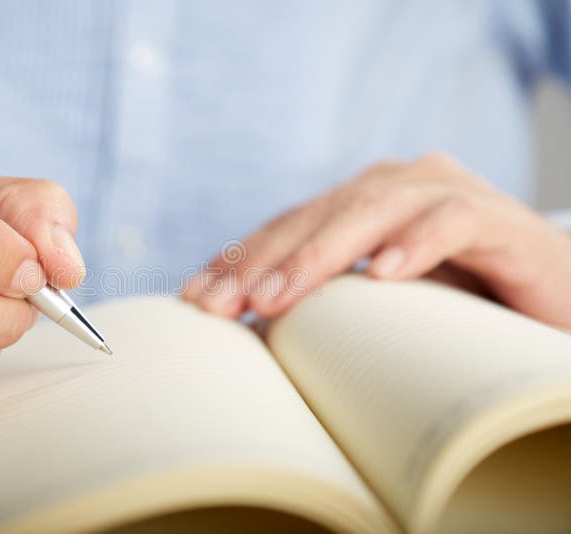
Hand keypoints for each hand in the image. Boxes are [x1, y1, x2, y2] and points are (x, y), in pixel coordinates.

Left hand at [184, 153, 570, 327]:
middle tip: (218, 305)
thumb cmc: (460, 302)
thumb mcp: (382, 302)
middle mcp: (397, 186)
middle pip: (315, 216)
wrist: (552, 299)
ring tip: (277, 297)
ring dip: (320, 255)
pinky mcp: (497, 219)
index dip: (240, 259)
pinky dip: (417, 244)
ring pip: (371, 212)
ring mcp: (446, 194)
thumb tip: (258, 320)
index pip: (289, 226)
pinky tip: (386, 275)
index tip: (196, 297)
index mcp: (362, 203)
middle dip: (261, 261)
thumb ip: (332, 296)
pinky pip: (452, 222)